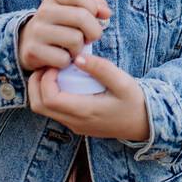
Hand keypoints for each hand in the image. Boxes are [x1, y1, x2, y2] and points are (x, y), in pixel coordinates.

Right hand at [17, 0, 111, 71]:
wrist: (28, 44)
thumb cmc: (60, 27)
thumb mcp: (75, 11)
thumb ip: (95, 7)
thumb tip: (106, 13)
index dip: (93, 9)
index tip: (93, 18)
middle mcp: (43, 11)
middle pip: (82, 18)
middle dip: (93, 31)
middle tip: (88, 38)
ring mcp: (36, 31)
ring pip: (75, 40)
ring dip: (79, 48)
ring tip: (72, 48)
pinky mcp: (33, 51)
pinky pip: (64, 59)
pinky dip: (67, 62)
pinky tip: (60, 57)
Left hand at [26, 53, 149, 142]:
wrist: (145, 124)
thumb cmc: (135, 102)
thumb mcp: (123, 82)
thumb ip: (101, 69)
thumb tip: (78, 57)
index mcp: (85, 112)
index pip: (49, 99)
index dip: (45, 79)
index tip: (57, 65)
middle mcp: (75, 121)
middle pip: (38, 106)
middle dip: (36, 83)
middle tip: (48, 65)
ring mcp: (74, 124)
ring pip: (43, 109)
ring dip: (41, 89)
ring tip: (55, 71)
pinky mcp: (76, 123)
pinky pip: (53, 110)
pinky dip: (50, 94)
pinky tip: (64, 80)